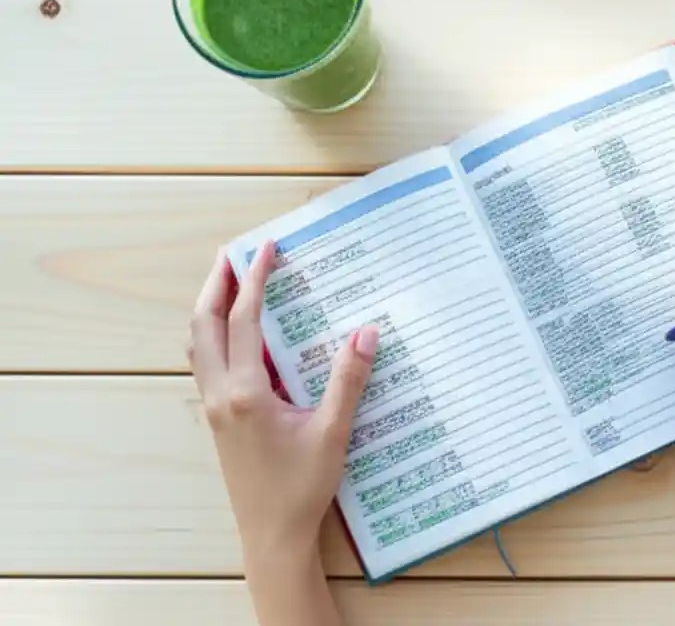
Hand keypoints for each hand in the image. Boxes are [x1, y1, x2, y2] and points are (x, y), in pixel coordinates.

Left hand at [188, 241, 378, 559]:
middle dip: (216, 284)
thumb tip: (366, 333)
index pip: (243, 321)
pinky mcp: (218, 420)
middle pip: (204, 324)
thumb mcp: (332, 433)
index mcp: (245, 393)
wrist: (272, 536)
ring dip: (209, 308)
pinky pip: (206, 365)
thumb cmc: (301, 488)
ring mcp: (213, 409)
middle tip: (233, 253)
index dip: (255, 280)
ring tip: (227, 282)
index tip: (268, 249)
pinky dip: (213, 336)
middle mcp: (220, 395)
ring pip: (197, 344)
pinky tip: (235, 335)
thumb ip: (347, 381)